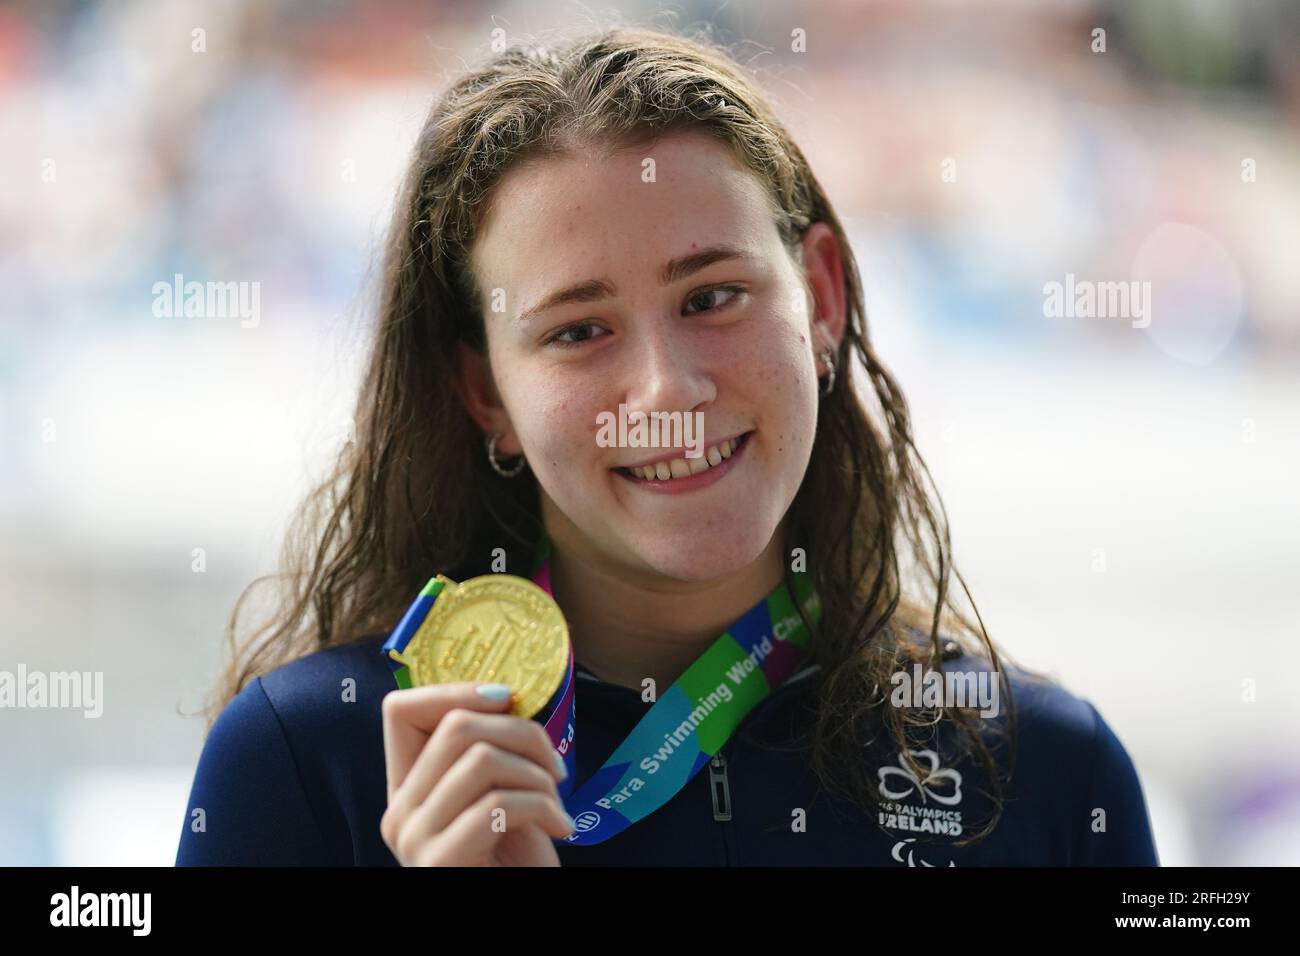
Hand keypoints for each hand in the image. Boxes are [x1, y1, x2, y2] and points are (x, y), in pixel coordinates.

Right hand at [380, 682, 573, 865]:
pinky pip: (496, 807)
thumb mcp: (499, 797)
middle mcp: (399, 812)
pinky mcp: (439, 864)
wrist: (523, 918)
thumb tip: (506, 694)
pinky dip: (543, 809)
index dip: (457, 690)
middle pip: (454, 725)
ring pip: (480, 761)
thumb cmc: (516, 863)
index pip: (400, 709)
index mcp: (408, 789)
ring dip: (537, 775)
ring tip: (557, 802)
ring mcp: (414, 840)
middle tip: (555, 767)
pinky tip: (561, 829)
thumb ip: (488, 754)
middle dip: (522, 732)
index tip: (509, 701)